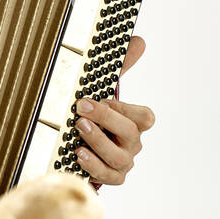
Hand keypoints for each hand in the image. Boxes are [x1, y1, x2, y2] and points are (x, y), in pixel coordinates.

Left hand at [72, 35, 154, 186]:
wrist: (74, 150)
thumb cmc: (95, 119)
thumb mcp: (104, 91)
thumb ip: (121, 68)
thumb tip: (139, 40)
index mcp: (133, 124)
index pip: (145, 117)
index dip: (126, 108)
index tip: (105, 98)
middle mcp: (131, 144)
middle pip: (130, 133)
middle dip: (105, 119)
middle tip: (81, 108)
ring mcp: (122, 163)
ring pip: (119, 156)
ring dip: (98, 141)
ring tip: (79, 128)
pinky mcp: (110, 178)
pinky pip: (108, 176)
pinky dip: (94, 167)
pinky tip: (79, 155)